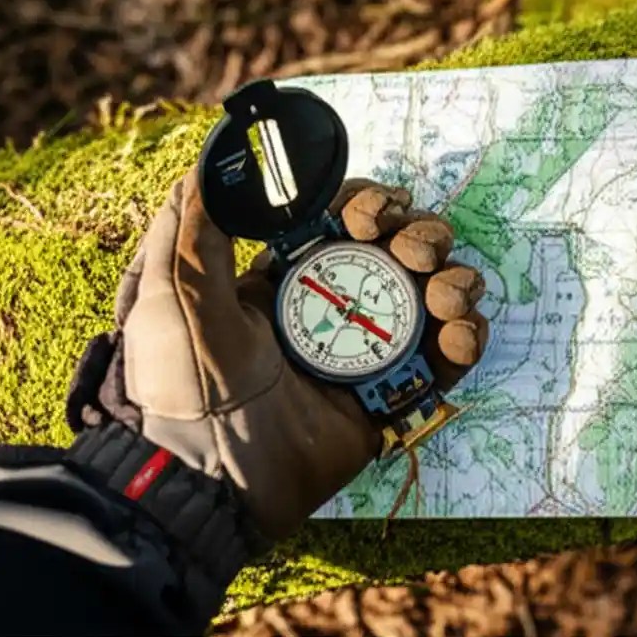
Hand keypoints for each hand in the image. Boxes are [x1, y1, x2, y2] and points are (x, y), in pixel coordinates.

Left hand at [68, 169, 488, 541]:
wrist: (206, 475)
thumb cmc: (183, 381)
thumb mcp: (172, 292)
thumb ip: (194, 225)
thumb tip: (209, 161)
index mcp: (287, 277)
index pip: (347, 223)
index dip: (370, 206)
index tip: (371, 213)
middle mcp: (334, 308)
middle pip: (401, 252)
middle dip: (420, 237)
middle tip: (412, 253)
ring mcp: (367, 353)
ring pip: (432, 298)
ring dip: (452, 280)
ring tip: (443, 294)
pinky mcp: (390, 398)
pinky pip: (443, 361)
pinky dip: (464, 339)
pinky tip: (457, 332)